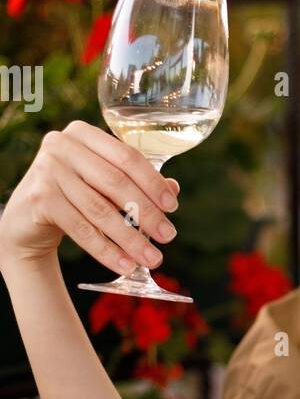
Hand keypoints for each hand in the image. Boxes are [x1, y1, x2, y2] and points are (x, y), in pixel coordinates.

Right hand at [0, 120, 179, 275]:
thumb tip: (173, 189)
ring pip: (100, 209)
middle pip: (116, 182)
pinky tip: (124, 265)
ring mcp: (48, 170)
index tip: (172, 207)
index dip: (153, 183)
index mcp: (83, 134)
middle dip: (147, 213)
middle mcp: (62, 145)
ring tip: (152, 258)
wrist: (27, 219)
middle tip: (168, 236)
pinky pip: (81, 229)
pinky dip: (106, 250)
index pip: (127, 156)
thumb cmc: (72, 195)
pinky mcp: (40, 199)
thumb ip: (136, 182)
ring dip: (130, 238)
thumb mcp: (103, 184)